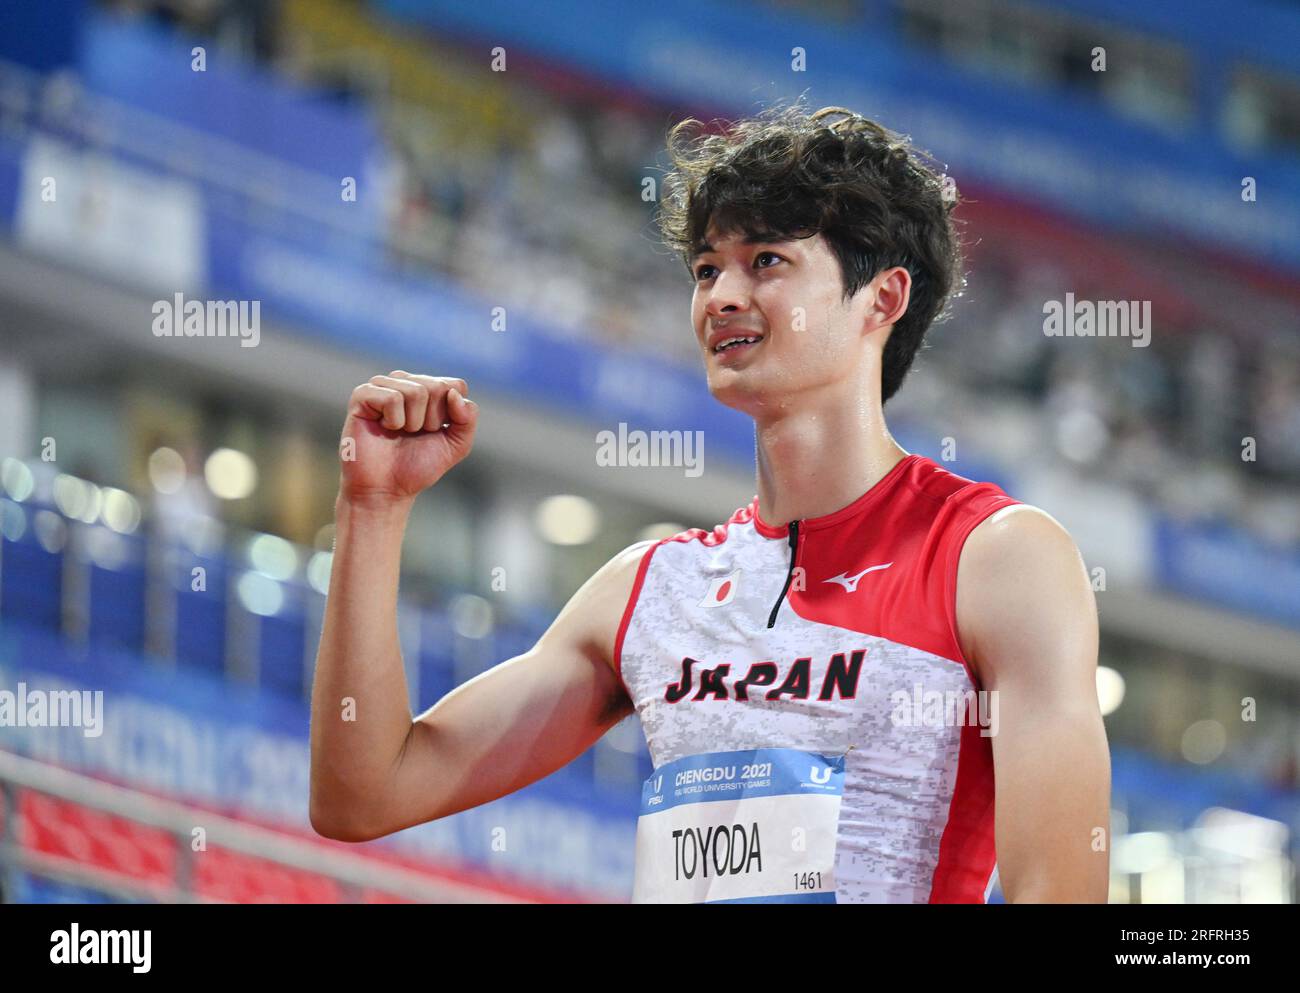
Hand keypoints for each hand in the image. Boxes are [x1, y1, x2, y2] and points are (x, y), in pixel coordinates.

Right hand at [338, 371, 478, 505]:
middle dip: (432, 420)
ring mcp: (383, 386)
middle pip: (438, 387)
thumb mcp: (456, 445)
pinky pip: (392, 398)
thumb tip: (454, 393)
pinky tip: (383, 428)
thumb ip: (467, 418)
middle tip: (414, 434)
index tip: (435, 432)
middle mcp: (405, 382)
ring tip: (399, 433)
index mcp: (428, 389)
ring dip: (413, 422)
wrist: (386, 490)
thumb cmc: (417, 467)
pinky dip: (394, 420)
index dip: (451, 415)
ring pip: (417, 391)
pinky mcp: (362, 395)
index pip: (456, 386)